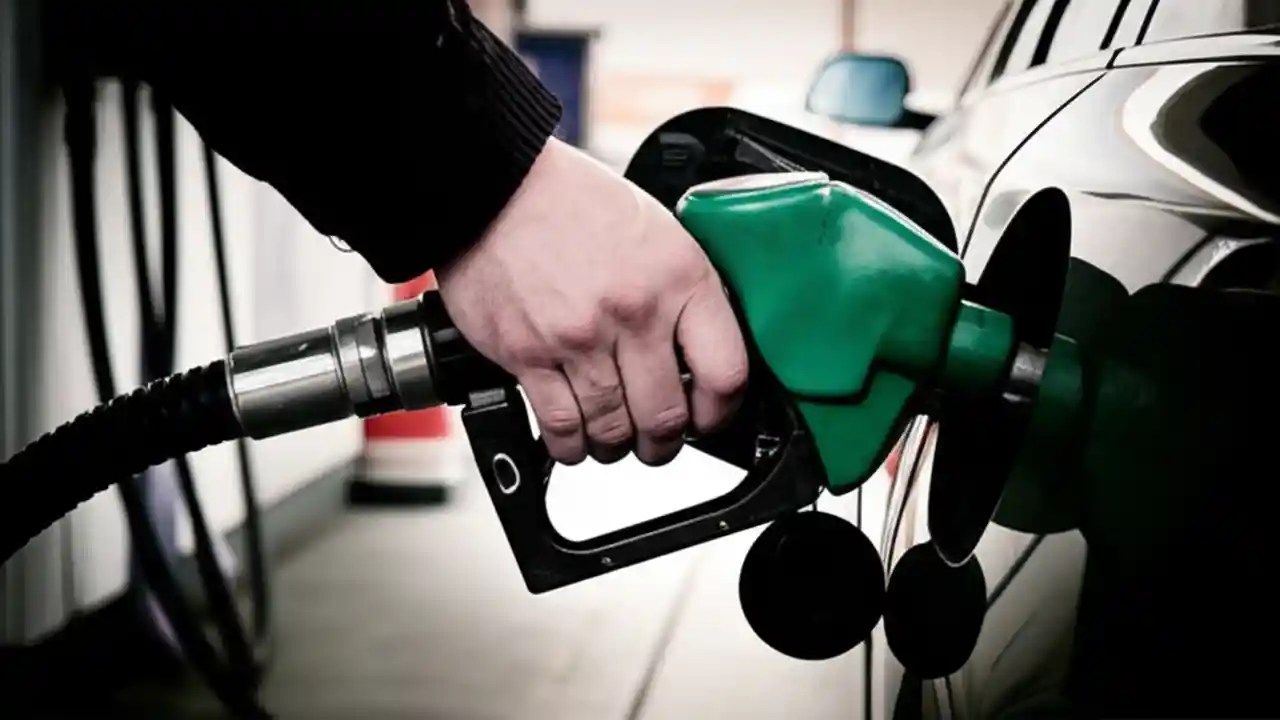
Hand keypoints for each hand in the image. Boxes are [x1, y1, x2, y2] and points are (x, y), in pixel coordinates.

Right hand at [437, 138, 747, 465]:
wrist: (496, 186)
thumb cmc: (574, 204)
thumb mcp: (658, 231)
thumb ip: (683, 292)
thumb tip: (699, 356)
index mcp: (678, 277)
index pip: (726, 373)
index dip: (721, 412)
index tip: (709, 418)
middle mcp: (633, 311)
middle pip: (666, 417)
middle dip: (664, 443)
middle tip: (657, 441)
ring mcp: (579, 337)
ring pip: (613, 431)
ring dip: (616, 447)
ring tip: (613, 439)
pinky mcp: (527, 355)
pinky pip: (561, 427)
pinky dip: (571, 445)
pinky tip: (574, 438)